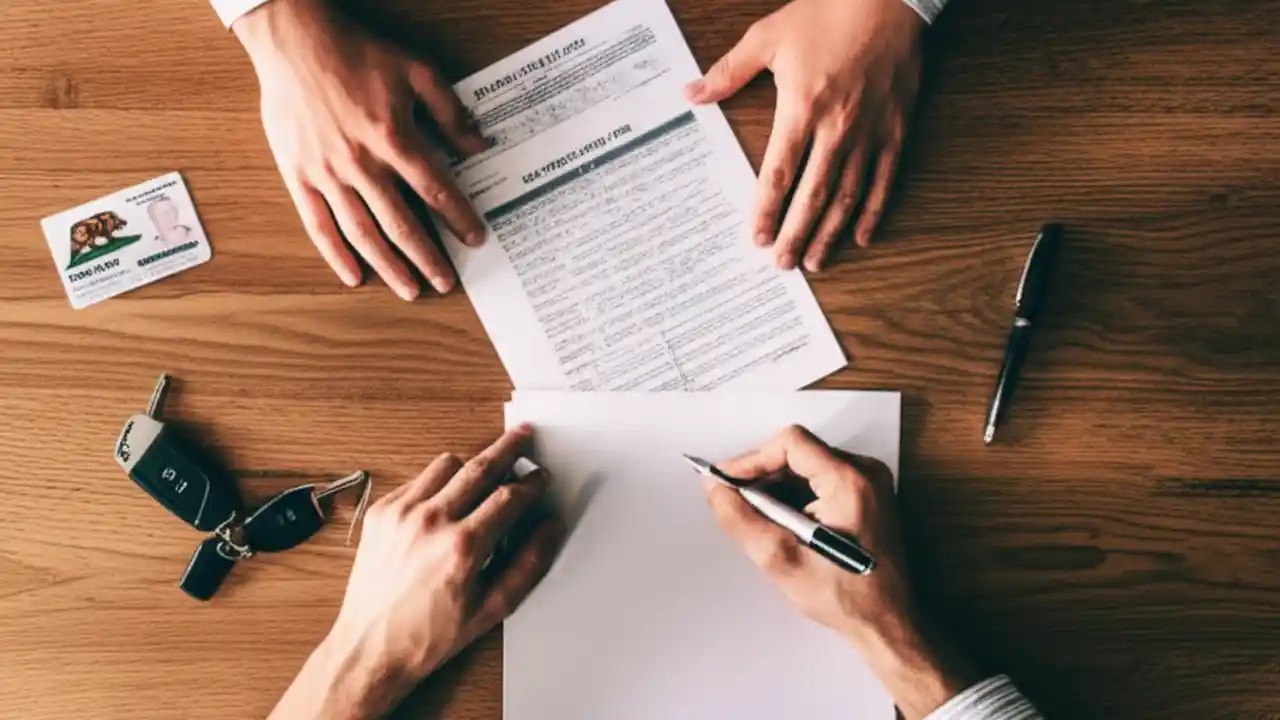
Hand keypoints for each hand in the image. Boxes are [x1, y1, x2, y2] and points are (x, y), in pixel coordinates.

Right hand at [233, 0, 487, 299]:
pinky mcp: (297, 175)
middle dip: (428, 258)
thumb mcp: (416, 70)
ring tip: (410, 289)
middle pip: (402, 224)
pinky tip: (354, 276)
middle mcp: (361, 164)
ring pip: (363, 233)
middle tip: (446, 282)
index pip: (436, 191)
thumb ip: (449, 112)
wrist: (295, 40)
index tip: (474, 239)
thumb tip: (477, 145)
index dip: (458, 219)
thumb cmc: (356, 52)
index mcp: (394, 138)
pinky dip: (336, 255)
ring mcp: (327, 174)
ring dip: (389, 266)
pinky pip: (318, 225)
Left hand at [269, 426, 562, 719]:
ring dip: (472, 464)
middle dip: (509, 448)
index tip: (541, 477)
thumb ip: (528, 564)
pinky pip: (418, 479)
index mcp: (462, 547)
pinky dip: (439, 481)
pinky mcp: (380, 513)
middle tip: (525, 436)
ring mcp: (401, 513)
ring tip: (487, 470)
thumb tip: (550, 528)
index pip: (509, 496)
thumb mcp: (491, 609)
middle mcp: (430, 522)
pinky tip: (449, 496)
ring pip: (447, 464)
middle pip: (481, 467)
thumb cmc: (429, 635)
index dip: (532, 482)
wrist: (370, 647)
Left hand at [685, 0, 923, 271]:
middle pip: (813, 195)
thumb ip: (728, 72)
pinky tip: (861, 236)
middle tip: (782, 265)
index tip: (756, 238)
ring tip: (816, 261)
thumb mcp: (768, 37)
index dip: (766, 210)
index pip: (779, 173)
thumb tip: (691, 94)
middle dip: (796, 235)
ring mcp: (870, 131)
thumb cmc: (827, 13)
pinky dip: (873, 211)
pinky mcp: (896, 128)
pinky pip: (884, 179)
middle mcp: (837, 127)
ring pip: (848, 195)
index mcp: (802, 107)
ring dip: (829, 233)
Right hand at [704, 425, 975, 719]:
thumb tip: (715, 489)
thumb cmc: (846, 597)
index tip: (727, 480)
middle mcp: (865, 474)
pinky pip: (821, 479)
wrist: (885, 623)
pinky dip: (796, 495)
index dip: (752, 459)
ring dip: (778, 487)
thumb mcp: (781, 560)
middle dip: (762, 476)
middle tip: (737, 503)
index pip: (790, 444)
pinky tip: (784, 524)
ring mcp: (869, 484)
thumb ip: (741, 519)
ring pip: (807, 466)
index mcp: (849, 482)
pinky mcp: (866, 496)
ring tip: (762, 521)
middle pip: (798, 452)